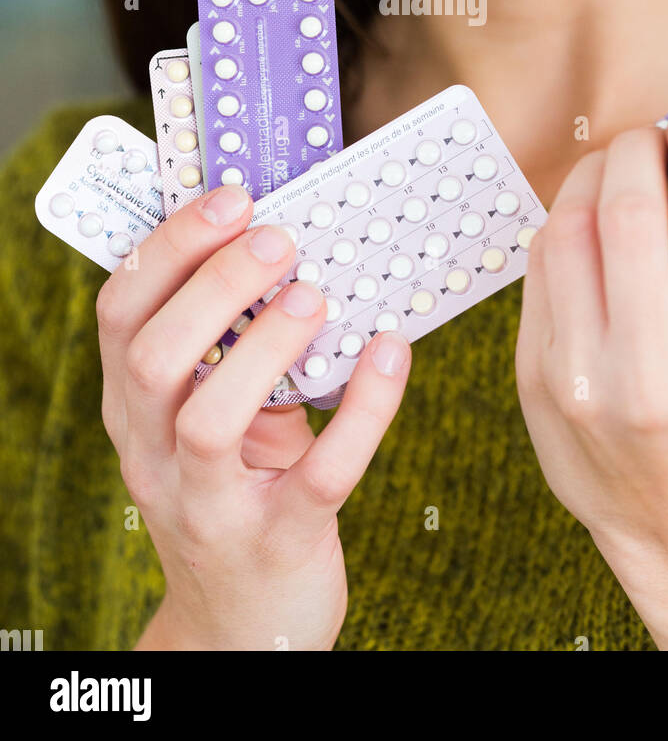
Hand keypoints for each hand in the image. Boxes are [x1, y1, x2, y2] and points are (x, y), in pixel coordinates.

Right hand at [96, 183, 410, 650]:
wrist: (243, 625)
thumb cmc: (236, 490)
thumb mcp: (212, 416)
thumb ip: (230, 346)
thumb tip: (291, 242)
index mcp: (136, 410)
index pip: (120, 314)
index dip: (170, 248)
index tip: (230, 198)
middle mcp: (157, 457)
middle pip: (153, 359)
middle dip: (213, 284)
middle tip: (279, 238)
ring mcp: (212, 507)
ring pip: (212, 421)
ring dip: (266, 346)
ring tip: (316, 297)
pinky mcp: (281, 543)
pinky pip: (323, 475)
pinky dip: (363, 410)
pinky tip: (392, 355)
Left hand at [515, 109, 667, 590]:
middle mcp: (650, 373)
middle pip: (626, 212)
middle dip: (638, 149)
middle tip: (651, 137)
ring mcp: (581, 378)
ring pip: (566, 230)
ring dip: (591, 176)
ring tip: (615, 168)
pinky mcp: (532, 378)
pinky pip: (539, 269)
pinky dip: (564, 225)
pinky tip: (586, 220)